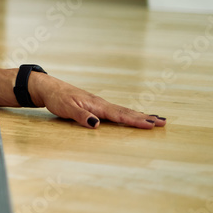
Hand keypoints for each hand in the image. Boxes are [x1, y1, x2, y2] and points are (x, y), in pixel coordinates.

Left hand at [31, 73, 166, 129]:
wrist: (48, 88)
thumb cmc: (57, 98)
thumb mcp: (66, 108)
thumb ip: (81, 116)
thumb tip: (97, 124)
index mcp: (96, 104)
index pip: (119, 114)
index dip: (135, 121)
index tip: (151, 125)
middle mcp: (101, 103)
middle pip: (126, 111)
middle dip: (144, 118)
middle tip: (163, 122)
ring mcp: (100, 103)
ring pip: (124, 110)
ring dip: (140, 115)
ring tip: (156, 119)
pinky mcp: (96, 105)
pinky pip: (117, 110)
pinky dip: (128, 113)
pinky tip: (133, 116)